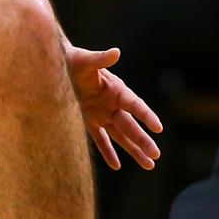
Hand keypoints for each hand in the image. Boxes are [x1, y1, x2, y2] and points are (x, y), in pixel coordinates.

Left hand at [66, 44, 163, 170]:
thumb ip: (100, 59)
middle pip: (131, 126)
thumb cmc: (75, 60)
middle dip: (143, 141)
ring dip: (134, 150)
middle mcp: (113, 104)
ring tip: (150, 165)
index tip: (158, 128)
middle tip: (157, 155)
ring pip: (121, 137)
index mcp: (116, 90)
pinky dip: (108, 152)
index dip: (146, 116)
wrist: (59, 66)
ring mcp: (102, 114)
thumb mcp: (86, 60)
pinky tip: (116, 166)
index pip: (135, 105)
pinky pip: (101, 140)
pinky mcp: (90, 121)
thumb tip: (116, 52)